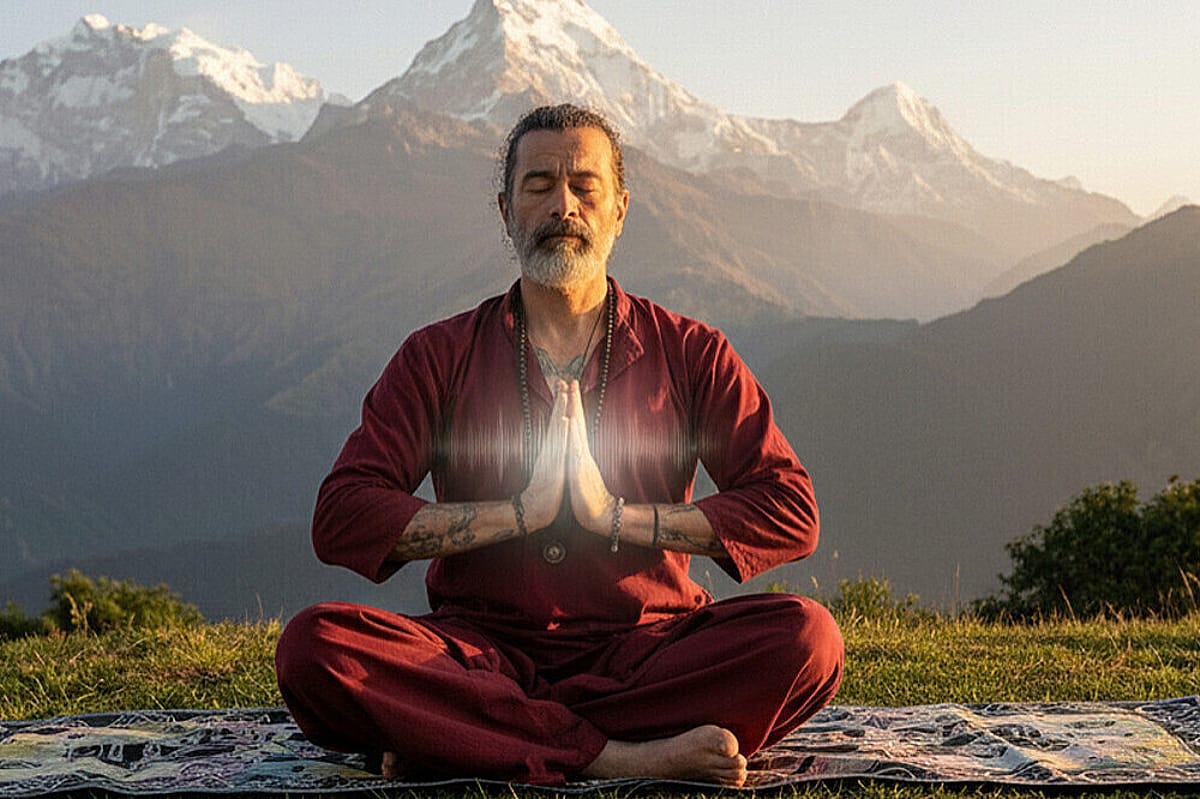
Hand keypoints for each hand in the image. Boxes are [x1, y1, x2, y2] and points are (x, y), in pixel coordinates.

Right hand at [520, 380, 569, 530]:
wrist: (536, 508)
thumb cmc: (545, 489)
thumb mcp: (551, 466)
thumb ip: (552, 452)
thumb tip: (555, 441)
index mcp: (552, 448)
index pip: (558, 421)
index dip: (561, 404)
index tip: (564, 385)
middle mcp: (550, 448)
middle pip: (556, 419)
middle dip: (560, 399)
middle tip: (562, 379)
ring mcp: (551, 456)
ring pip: (557, 429)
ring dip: (561, 410)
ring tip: (564, 393)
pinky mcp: (554, 465)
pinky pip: (559, 446)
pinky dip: (562, 432)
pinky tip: (565, 420)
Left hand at [564, 380, 617, 534]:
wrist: (599, 515)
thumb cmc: (588, 496)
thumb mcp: (580, 474)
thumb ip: (579, 459)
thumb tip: (577, 448)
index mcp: (580, 452)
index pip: (575, 424)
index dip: (572, 406)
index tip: (568, 387)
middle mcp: (582, 452)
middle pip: (577, 421)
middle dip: (573, 400)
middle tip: (570, 379)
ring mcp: (582, 459)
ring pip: (577, 431)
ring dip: (573, 411)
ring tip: (570, 394)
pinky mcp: (580, 470)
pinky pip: (575, 449)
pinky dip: (573, 435)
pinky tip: (570, 422)